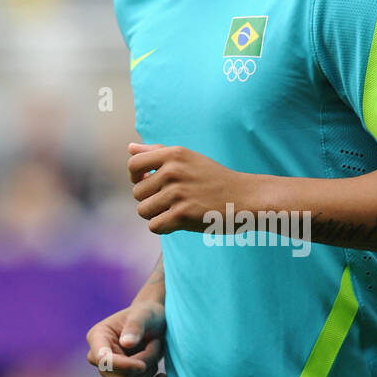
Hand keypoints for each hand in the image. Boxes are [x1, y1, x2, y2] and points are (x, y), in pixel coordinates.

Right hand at [85, 301, 165, 376]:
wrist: (155, 323)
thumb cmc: (149, 315)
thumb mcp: (145, 315)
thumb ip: (135, 326)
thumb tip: (125, 344)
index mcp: (98, 337)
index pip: (103, 360)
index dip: (123, 366)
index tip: (142, 365)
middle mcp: (98, 358)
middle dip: (145, 362)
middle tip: (156, 343)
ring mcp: (109, 373)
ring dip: (151, 370)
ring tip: (156, 350)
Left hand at [128, 141, 251, 235]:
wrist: (246, 198)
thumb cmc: (215, 180)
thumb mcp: (188, 159)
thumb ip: (157, 153)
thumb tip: (130, 148)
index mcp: (173, 154)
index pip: (133, 164)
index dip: (135, 178)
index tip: (148, 183)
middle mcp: (173, 171)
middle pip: (137, 193)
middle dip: (150, 201)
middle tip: (172, 202)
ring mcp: (177, 193)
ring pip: (144, 211)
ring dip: (156, 215)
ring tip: (176, 211)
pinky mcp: (183, 214)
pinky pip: (154, 226)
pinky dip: (164, 228)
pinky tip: (179, 222)